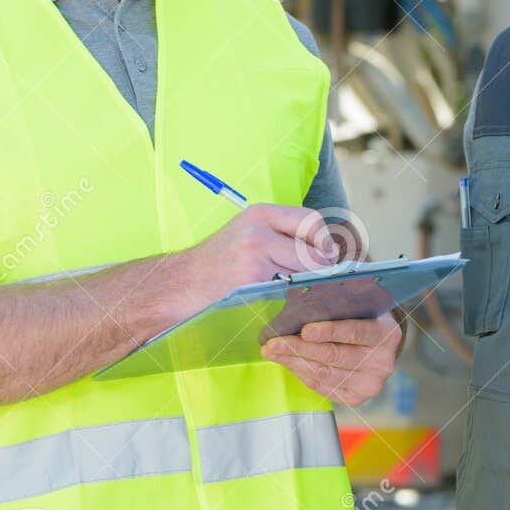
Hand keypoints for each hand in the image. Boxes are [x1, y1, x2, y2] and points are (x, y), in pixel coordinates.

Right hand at [173, 205, 336, 321]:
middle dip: (323, 264)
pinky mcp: (253, 276)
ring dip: (307, 281)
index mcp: (260, 213)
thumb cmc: (219, 264)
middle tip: (320, 276)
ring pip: (306, 269)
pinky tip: (279, 295)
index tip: (327, 255)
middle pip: (314, 246)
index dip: (324, 239)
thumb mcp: (248, 235)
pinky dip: (291, 293)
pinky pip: (289, 286)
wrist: (181, 284)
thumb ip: (282, 236)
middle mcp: (259, 228)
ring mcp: (256, 252)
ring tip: (293, 286)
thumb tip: (328, 252)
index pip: (310, 218)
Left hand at [261, 316, 401, 405]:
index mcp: (386, 334)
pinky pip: (321, 387)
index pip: (355, 332)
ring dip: (293, 362)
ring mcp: (370, 384)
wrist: (379, 345)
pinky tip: (288, 362)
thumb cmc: (362, 319)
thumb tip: (300, 301)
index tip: (305, 330)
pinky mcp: (356, 398)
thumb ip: (337, 302)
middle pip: (334, 356)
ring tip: (272, 352)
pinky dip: (301, 373)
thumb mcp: (358, 305)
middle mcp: (382, 362)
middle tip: (274, 343)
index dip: (329, 331)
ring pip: (324, 374)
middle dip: (299, 348)